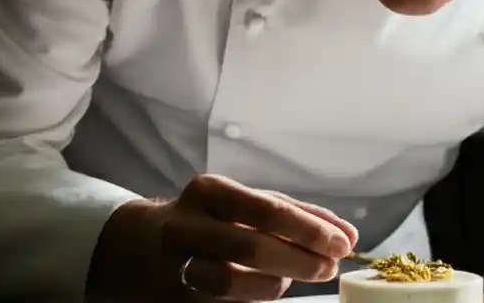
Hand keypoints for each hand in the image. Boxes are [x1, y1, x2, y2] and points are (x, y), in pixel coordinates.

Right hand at [88, 174, 358, 301]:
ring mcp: (172, 267)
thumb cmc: (210, 221)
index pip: (267, 209)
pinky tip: (262, 294)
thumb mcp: (245, 204)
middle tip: (327, 268)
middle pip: (249, 248)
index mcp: (209, 192)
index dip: (309, 229)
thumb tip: (347, 236)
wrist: (136, 248)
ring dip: (272, 285)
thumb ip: (296, 215)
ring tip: (288, 281)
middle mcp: (185, 226)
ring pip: (228, 284)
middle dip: (298, 261)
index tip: (343, 243)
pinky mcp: (170, 301)